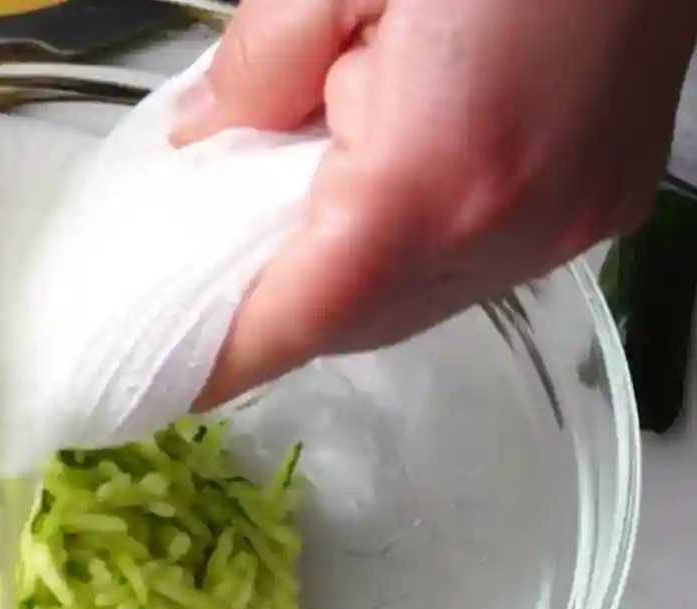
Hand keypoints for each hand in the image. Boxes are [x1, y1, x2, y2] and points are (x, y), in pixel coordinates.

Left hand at [178, 0, 696, 407]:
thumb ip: (257, 67)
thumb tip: (202, 138)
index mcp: (434, 175)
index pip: (300, 317)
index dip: (225, 358)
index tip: (169, 376)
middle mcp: (516, 225)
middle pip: (360, 322)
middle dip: (279, 312)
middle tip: (209, 273)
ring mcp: (573, 220)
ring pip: (421, 300)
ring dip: (347, 282)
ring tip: (289, 218)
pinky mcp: (605, 199)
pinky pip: (479, 263)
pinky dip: (412, 250)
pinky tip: (380, 189)